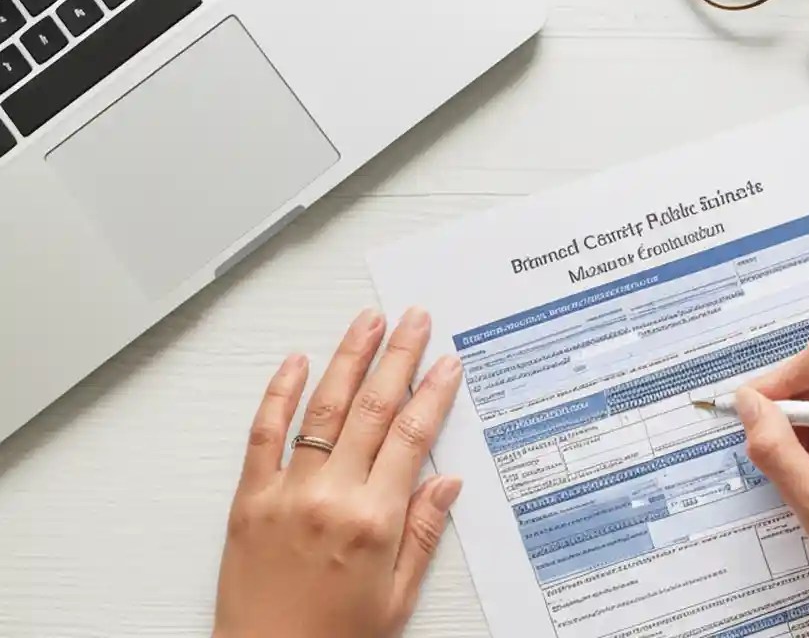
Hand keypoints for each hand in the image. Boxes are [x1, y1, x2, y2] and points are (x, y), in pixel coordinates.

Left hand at [214, 307, 462, 637]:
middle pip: (373, 408)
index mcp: (374, 521)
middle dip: (398, 356)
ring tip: (367, 323)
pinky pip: (265, 434)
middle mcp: (330, 498)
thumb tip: (447, 484)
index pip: (412, 437)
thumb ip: (423, 534)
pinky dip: (280, 394)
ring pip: (324, 409)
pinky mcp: (250, 499)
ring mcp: (287, 493)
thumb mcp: (397, 597)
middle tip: (414, 321)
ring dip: (348, 358)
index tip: (447, 365)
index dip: (433, 394)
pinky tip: (296, 363)